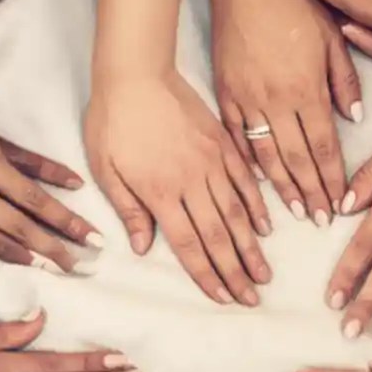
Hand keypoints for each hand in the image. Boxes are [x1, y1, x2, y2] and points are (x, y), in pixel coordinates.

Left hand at [84, 72, 270, 304]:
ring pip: (236, 213)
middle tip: (252, 298)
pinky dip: (257, 206)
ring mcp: (211, 162)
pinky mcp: (222, 144)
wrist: (137, 74)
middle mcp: (191, 182)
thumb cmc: (113, 120)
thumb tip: (143, 247)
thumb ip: (128, 209)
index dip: (206, 274)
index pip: (188, 244)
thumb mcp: (106, 168)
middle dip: (236, 271)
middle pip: (218, 235)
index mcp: (160, 192)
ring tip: (264, 273)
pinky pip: (245, 181)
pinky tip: (265, 227)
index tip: (222, 297)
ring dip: (251, 247)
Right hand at [207, 0, 360, 222]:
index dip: (331, 179)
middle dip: (310, 193)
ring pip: (266, 155)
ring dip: (282, 187)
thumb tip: (354, 120)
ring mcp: (247, 101)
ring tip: (294, 212)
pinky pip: (236, 138)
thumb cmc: (293, 6)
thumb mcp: (331, 39)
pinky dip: (247, 163)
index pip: (323, 147)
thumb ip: (344, 82)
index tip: (338, 205)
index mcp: (305, 89)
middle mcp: (276, 102)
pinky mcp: (225, 95)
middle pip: (296, 159)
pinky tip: (258, 183)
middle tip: (319, 221)